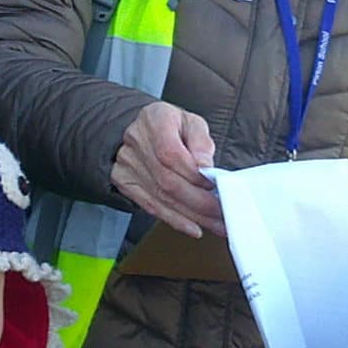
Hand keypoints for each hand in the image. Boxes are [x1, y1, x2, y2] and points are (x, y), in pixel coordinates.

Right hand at [111, 103, 222, 237]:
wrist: (144, 130)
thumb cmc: (173, 126)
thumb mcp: (193, 123)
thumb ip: (202, 142)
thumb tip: (205, 165)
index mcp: (155, 120)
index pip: (171, 154)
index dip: (194, 175)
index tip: (214, 186)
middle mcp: (136, 142)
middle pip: (167, 181)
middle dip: (199, 202)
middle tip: (222, 213)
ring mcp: (127, 164)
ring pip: (161, 198)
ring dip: (192, 216)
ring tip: (215, 224)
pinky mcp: (125, 183)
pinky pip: (151, 206)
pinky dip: (175, 220)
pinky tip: (193, 227)